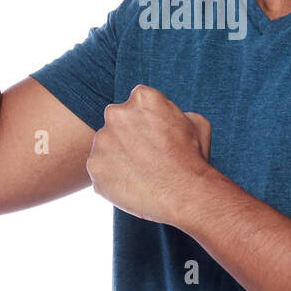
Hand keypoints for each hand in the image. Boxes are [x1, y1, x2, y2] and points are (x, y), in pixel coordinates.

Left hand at [86, 85, 213, 224]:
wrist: (185, 193)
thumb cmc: (194, 158)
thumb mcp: (196, 123)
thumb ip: (174, 112)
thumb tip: (166, 116)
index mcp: (142, 97)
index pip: (137, 103)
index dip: (146, 121)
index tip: (155, 137)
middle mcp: (117, 113)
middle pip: (116, 122)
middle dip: (127, 136)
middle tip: (146, 157)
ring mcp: (102, 140)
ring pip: (105, 147)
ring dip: (118, 157)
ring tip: (141, 174)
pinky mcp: (94, 167)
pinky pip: (100, 171)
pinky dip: (112, 179)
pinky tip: (132, 185)